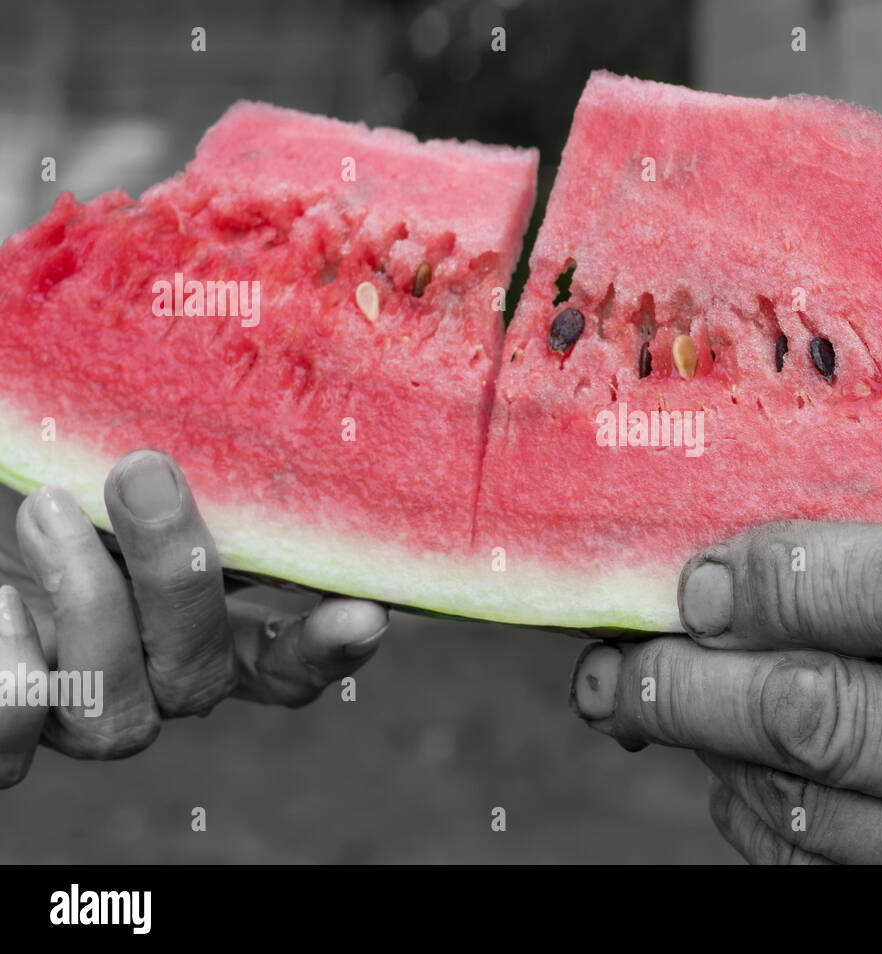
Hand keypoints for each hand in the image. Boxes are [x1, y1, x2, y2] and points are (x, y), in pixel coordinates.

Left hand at [0, 450, 387, 787]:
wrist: (1, 506)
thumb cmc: (62, 469)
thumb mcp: (122, 448)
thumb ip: (193, 439)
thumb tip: (284, 336)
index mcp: (211, 625)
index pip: (289, 661)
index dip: (329, 649)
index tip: (364, 612)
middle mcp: (156, 676)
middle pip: (200, 676)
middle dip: (179, 581)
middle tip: (142, 472)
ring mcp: (84, 708)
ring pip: (118, 719)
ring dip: (89, 608)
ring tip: (48, 510)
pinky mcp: (16, 725)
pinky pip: (19, 744)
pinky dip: (14, 678)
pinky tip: (5, 601)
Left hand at [569, 521, 881, 862]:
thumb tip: (732, 581)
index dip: (791, 579)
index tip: (702, 578)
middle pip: (839, 721)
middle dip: (702, 686)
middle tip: (628, 661)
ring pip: (813, 816)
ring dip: (717, 757)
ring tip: (673, 708)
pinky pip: (821, 880)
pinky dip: (757, 820)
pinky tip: (743, 776)